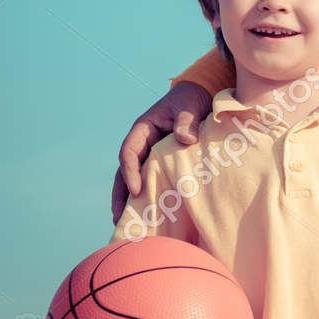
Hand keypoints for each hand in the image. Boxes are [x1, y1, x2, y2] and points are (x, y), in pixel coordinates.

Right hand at [111, 83, 212, 222]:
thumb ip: (186, 120)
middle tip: (120, 218)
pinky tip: (148, 213)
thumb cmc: (191, 99)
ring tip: (126, 223)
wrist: (199, 95)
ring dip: (128, 199)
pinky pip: (150, 179)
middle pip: (124, 171)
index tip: (136, 190)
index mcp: (143, 129)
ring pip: (133, 178)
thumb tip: (185, 139)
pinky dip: (147, 195)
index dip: (130, 172)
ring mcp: (149, 153)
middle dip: (120, 194)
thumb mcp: (189, 106)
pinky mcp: (161, 162)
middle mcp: (142, 143)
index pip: (129, 152)